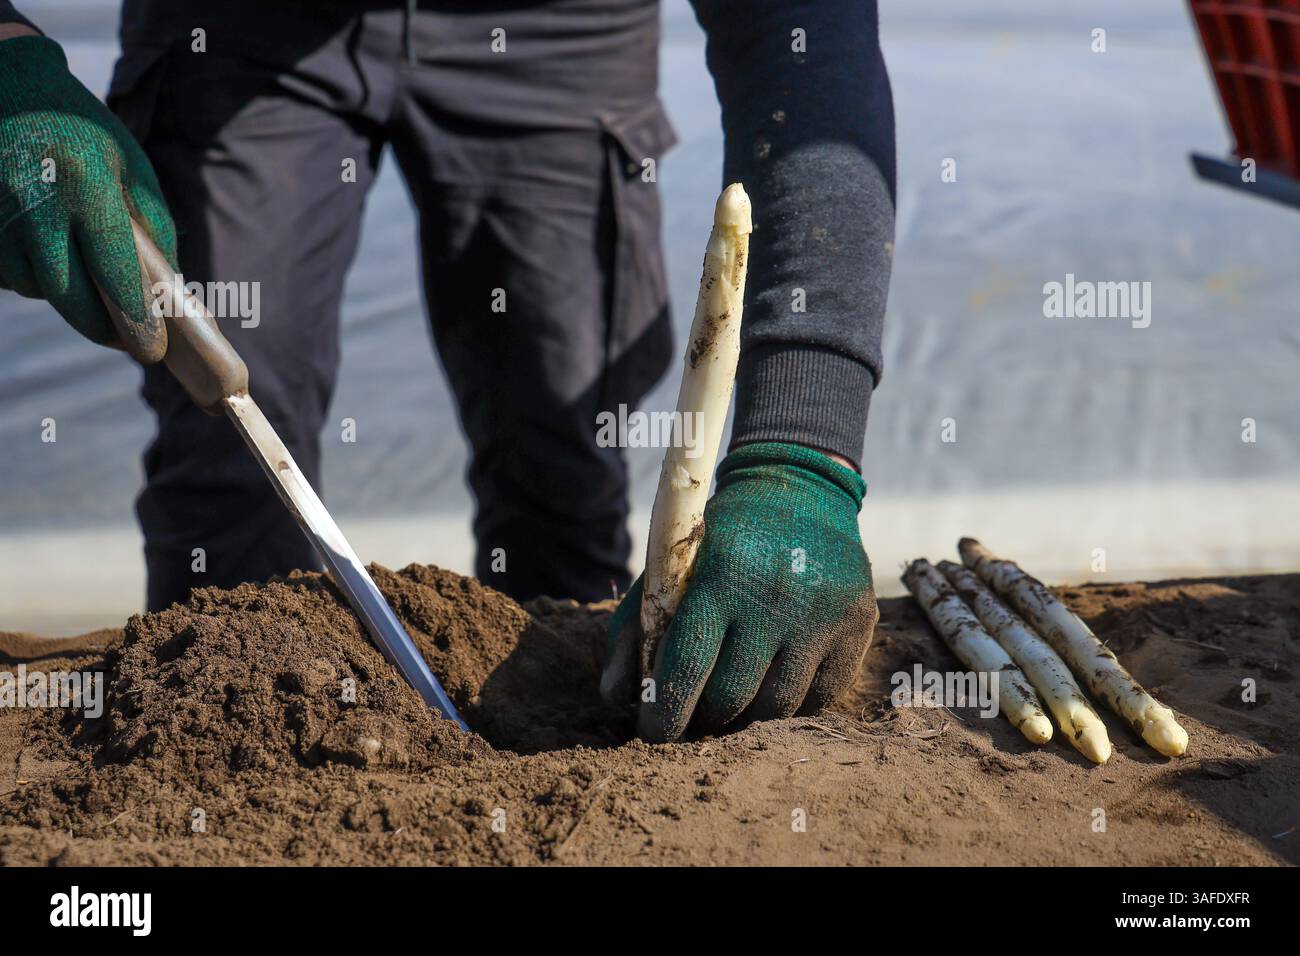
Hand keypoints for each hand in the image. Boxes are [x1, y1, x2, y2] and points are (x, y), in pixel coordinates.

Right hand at [0, 35, 174, 357]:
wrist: (7, 86)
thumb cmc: (83, 133)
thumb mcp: (130, 167)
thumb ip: (154, 229)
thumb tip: (167, 294)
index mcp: (85, 188)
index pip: (115, 274)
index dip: (136, 321)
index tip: (154, 350)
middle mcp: (35, 206)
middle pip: (70, 300)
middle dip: (103, 329)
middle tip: (130, 340)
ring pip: (37, 290)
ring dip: (67, 298)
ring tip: (90, 280)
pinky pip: (8, 276)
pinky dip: (34, 277)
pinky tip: (49, 254)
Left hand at [601, 441, 877, 741]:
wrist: (799, 490)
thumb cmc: (720, 540)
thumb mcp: (669, 569)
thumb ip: (633, 630)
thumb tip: (615, 698)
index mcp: (721, 578)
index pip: (687, 668)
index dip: (666, 713)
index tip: (654, 733)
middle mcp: (775, 597)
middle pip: (731, 696)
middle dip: (704, 717)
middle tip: (695, 717)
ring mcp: (822, 613)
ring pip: (777, 705)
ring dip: (748, 716)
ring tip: (733, 705)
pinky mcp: (857, 622)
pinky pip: (821, 696)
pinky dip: (792, 704)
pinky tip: (773, 686)